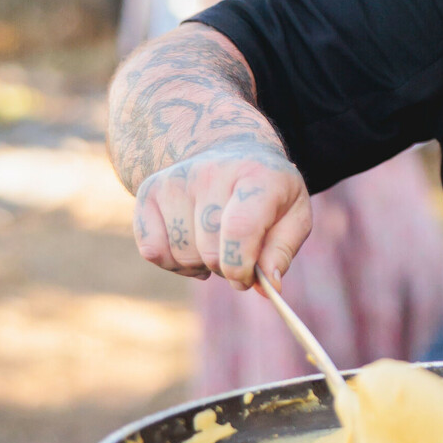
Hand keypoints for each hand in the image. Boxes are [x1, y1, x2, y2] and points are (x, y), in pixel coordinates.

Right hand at [132, 137, 312, 288]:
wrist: (233, 155)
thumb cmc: (268, 195)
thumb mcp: (294, 216)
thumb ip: (282, 252)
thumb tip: (269, 287)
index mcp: (256, 175)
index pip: (239, 229)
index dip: (241, 266)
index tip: (246, 279)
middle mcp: (211, 171)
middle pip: (210, 250)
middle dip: (226, 268)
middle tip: (239, 255)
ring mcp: (175, 180)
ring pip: (182, 255)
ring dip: (201, 265)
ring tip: (216, 244)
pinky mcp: (148, 192)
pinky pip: (153, 252)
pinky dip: (172, 263)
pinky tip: (191, 245)